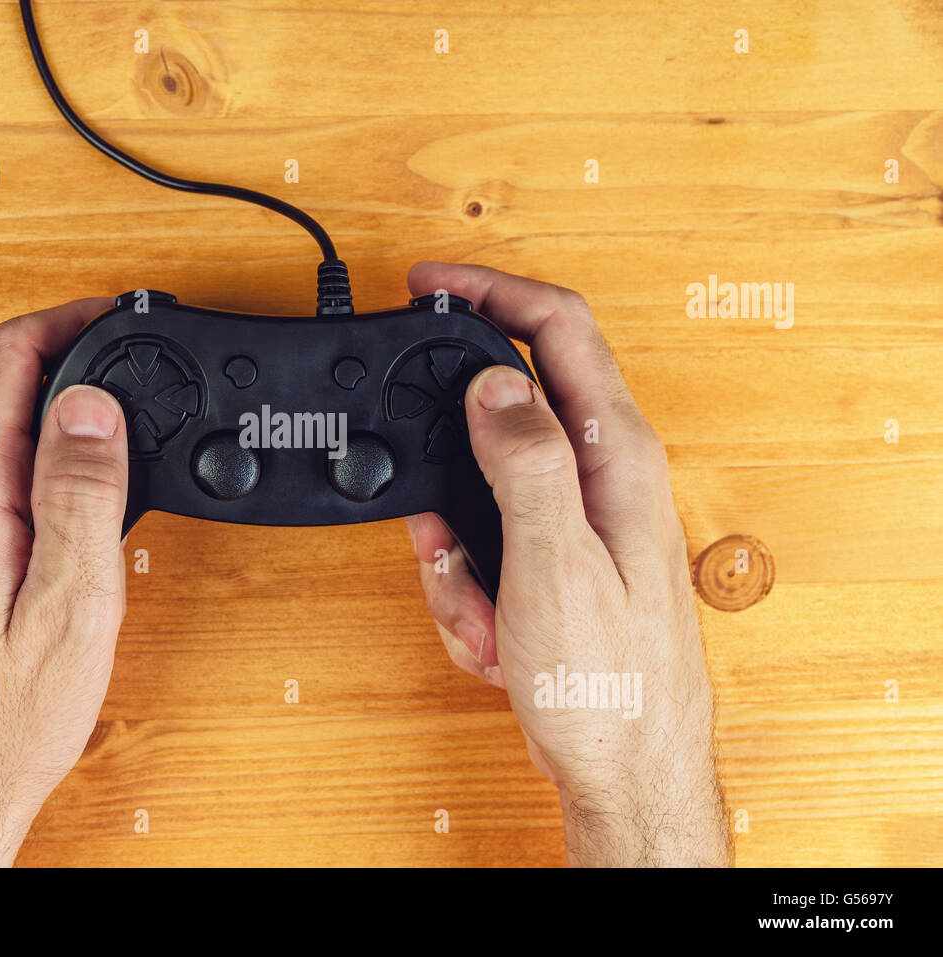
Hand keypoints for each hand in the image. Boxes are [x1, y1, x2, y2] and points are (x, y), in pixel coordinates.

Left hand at [0, 298, 127, 866]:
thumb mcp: (71, 604)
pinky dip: (37, 455)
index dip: (70, 318)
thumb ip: (84, 494)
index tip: (122, 309)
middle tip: (137, 358)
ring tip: (122, 415)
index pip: (8, 359)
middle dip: (72, 361)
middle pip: (0, 386)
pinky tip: (78, 478)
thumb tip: (94, 405)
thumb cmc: (6, 716)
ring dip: (56, 410)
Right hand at [405, 263, 729, 866]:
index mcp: (617, 454)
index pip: (557, 328)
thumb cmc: (606, 682)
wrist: (623, 769)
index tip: (428, 282)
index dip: (490, 290)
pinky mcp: (556, 559)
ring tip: (482, 611)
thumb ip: (526, 463)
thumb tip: (492, 383)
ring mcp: (579, 519)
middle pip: (508, 411)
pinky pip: (487, 545)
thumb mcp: (555, 566)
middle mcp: (605, 474)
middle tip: (438, 527)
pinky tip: (496, 634)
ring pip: (484, 487)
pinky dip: (471, 589)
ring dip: (458, 549)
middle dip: (451, 461)